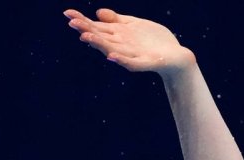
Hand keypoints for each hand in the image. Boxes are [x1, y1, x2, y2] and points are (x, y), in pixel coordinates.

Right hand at [63, 8, 194, 73]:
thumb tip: (98, 12)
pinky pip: (131, 63)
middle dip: (87, 30)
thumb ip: (117, 20)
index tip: (67, 13)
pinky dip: (121, 60)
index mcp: (118, 35)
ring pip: (112, 49)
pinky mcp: (144, 63)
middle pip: (101, 37)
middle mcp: (121, 45)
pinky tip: (112, 56)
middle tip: (72, 23)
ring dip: (99, 44)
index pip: (96, 27)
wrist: (175, 56)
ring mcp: (131, 54)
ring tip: (86, 37)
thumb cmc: (153, 41)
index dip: (82, 21)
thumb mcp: (134, 25)